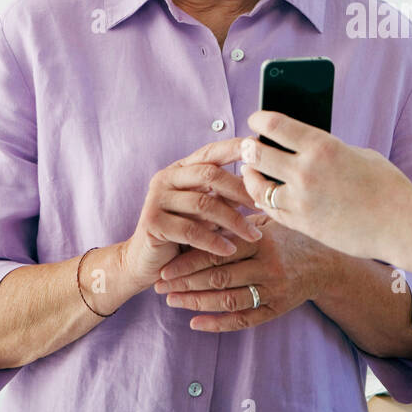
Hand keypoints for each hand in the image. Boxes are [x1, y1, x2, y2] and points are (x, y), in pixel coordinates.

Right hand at [121, 138, 262, 290]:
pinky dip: (213, 241)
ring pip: (203, 203)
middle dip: (241, 190)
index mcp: (181, 169)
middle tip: (264, 206)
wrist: (147, 262)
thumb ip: (225, 195)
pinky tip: (230, 249)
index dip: (236, 149)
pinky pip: (190, 230)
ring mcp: (156, 198)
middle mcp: (166, 178)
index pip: (211, 152)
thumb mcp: (207, 211)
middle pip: (209, 174)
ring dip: (233, 221)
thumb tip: (260, 184)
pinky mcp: (152, 222)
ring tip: (254, 235)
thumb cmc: (183, 235)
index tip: (262, 153)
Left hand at [152, 211, 331, 331]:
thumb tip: (195, 216)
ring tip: (171, 301)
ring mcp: (274, 291)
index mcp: (263, 241)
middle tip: (159, 286)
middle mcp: (269, 267)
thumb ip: (235, 222)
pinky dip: (218, 323)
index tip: (164, 267)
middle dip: (185, 283)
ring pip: (228, 301)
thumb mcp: (268, 222)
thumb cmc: (291, 236)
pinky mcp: (278, 309)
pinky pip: (244, 320)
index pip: (218, 252)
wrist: (330, 262)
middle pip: (219, 278)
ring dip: (196, 303)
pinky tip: (195, 323)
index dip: (188, 261)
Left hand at [236, 112, 411, 260]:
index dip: (259, 119)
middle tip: (248, 146)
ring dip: (251, 176)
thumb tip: (302, 147)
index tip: (256, 120)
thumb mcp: (358, 154)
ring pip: (257, 186)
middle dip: (249, 147)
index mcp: (322, 146)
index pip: (273, 124)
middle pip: (256, 154)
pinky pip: (270, 210)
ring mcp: (301, 201)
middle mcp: (306, 172)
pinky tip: (265, 194)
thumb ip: (326, 150)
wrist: (402, 226)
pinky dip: (264, 200)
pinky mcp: (302, 225)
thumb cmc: (387, 186)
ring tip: (251, 171)